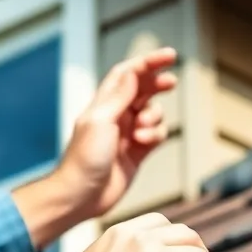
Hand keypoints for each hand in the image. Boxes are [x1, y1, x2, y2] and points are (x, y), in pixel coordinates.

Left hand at [55, 48, 177, 219]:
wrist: (81, 195)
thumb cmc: (84, 158)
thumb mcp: (101, 121)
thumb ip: (119, 96)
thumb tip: (132, 72)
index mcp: (103, 103)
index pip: (128, 74)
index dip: (147, 62)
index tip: (170, 55)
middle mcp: (116, 116)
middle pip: (143, 90)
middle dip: (157, 84)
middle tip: (170, 82)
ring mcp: (127, 134)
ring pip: (153, 114)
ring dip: (153, 118)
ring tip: (140, 131)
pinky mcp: (136, 153)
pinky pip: (156, 136)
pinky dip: (155, 136)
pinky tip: (144, 142)